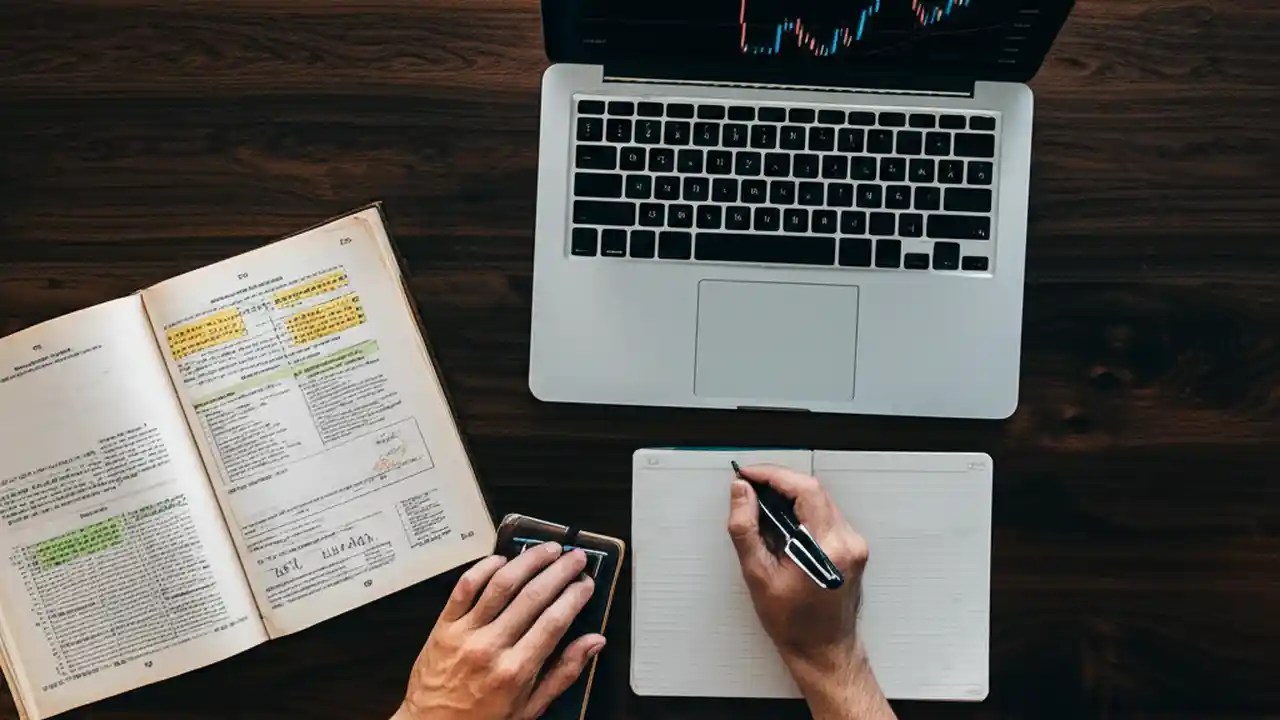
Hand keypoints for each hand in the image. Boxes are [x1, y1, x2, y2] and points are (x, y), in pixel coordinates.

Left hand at [394, 543, 604, 719]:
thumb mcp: (530, 708)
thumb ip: (564, 673)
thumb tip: (593, 643)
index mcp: (516, 671)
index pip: (554, 621)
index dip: (575, 596)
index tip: (586, 584)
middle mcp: (491, 648)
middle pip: (533, 596)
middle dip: (560, 571)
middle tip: (575, 558)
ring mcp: (465, 634)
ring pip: (501, 584)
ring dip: (529, 560)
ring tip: (547, 549)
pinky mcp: (443, 626)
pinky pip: (465, 587)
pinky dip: (484, 568)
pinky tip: (501, 559)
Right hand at [727, 465, 894, 719]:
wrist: (823, 651)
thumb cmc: (793, 623)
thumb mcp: (757, 576)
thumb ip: (746, 529)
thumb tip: (741, 492)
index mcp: (826, 548)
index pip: (804, 490)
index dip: (773, 475)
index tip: (748, 475)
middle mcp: (847, 541)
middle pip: (813, 491)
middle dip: (779, 483)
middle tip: (750, 487)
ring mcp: (854, 544)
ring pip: (820, 501)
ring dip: (790, 496)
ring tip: (761, 507)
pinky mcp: (853, 547)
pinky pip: (826, 515)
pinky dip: (802, 511)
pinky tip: (782, 524)